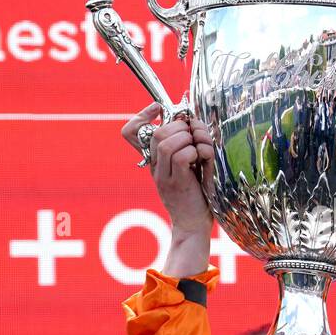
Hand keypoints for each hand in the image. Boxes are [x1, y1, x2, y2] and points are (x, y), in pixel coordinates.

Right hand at [121, 103, 215, 238]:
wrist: (193, 226)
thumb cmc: (195, 195)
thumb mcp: (187, 168)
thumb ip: (184, 148)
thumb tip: (192, 122)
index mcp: (154, 161)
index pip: (132, 132)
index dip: (142, 115)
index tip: (159, 108)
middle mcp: (155, 167)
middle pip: (157, 133)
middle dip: (179, 125)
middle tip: (194, 134)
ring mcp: (164, 176)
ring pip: (167, 143)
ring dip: (189, 138)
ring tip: (200, 148)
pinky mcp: (177, 184)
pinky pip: (182, 157)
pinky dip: (196, 152)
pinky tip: (203, 160)